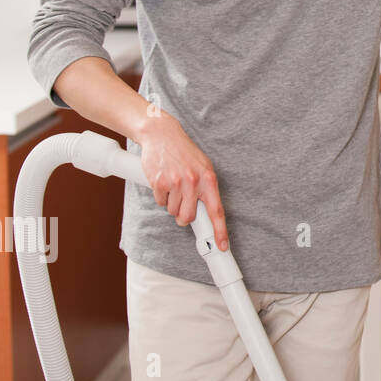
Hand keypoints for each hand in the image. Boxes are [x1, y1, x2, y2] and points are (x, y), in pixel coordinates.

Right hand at [135, 114, 228, 250]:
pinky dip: (161, 196)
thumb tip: (206, 213)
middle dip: (183, 217)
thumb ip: (206, 189)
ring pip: (173, 211)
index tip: (222, 246)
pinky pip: (161, 202)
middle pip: (187, 218)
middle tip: (182, 205)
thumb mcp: (203, 167)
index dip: (220, 231)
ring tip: (174, 185)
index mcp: (209, 179)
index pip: (216, 211)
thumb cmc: (185, 153)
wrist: (163, 135)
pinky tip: (164, 182)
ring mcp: (175, 183)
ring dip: (172, 204)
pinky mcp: (159, 183)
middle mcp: (193, 182)